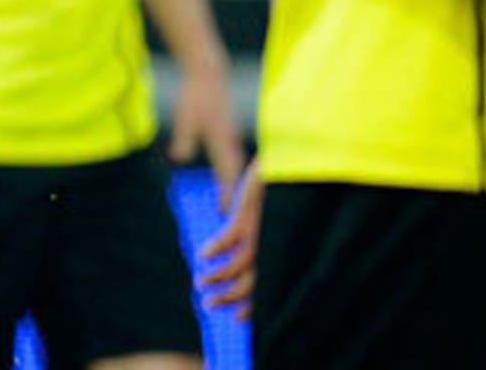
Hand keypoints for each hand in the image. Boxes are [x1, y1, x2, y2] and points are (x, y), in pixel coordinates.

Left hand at [168, 60, 245, 210]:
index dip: (227, 197)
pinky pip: (234, 168)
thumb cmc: (196, 96)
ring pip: (238, 177)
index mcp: (223, 142)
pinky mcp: (230, 141)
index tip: (224, 216)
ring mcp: (233, 144)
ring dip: (236, 197)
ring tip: (229, 218)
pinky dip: (232, 184)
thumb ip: (184, 139)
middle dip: (237, 205)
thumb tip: (179, 156)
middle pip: (237, 183)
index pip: (228, 177)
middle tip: (231, 227)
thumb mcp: (185, 117)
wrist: (209, 73)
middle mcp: (232, 146)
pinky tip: (224, 194)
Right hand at [196, 159, 262, 319]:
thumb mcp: (269, 221)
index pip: (264, 288)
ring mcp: (258, 234)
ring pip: (237, 267)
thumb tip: (239, 258)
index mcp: (274, 252)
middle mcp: (268, 249)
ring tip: (199, 281)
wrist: (286, 165)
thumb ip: (257, 240)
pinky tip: (202, 254)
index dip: (250, 306)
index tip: (235, 320)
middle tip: (207, 305)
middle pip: (249, 284)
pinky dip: (214, 249)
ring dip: (216, 277)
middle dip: (227, 298)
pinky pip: (228, 239)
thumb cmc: (276, 195)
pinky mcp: (247, 217)